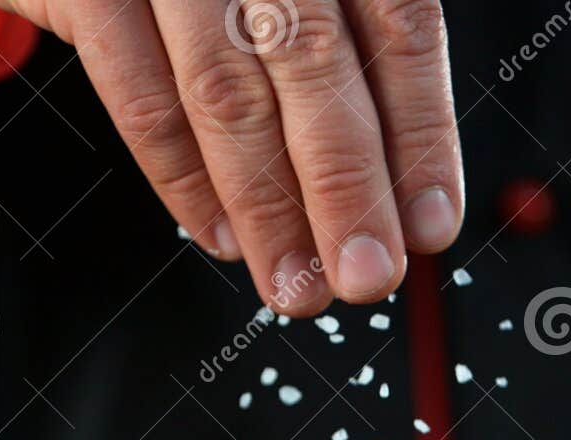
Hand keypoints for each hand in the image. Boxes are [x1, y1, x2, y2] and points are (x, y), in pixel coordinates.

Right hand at [0, 0, 463, 313]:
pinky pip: (140, 96)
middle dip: (347, 189)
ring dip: (268, 206)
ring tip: (295, 281)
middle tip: (366, 275)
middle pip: (316, 66)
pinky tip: (219, 234)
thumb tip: (396, 187)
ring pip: (228, 94)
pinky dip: (181, 178)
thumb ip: (344, 50)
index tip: (431, 225)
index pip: (399, 27)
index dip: (420, 135)